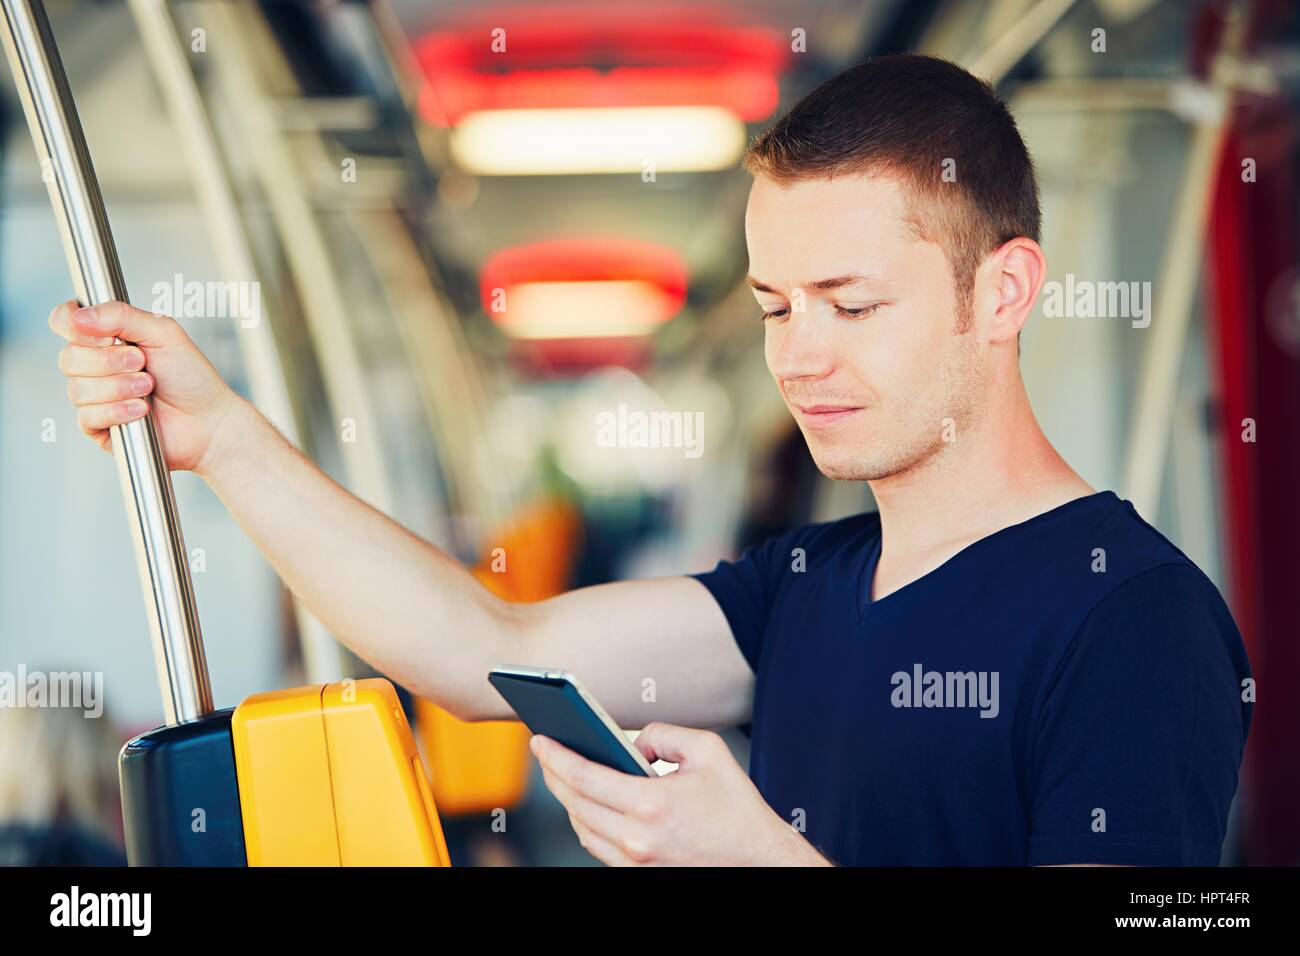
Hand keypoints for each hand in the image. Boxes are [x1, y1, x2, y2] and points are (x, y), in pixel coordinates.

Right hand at [49, 299, 245, 474]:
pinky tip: (141, 411)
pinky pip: (87, 417)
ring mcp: (95, 397)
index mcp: (106, 337)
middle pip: (68, 357)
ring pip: (78, 389)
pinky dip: (118, 411)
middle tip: (142, 363)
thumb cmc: (191, 376)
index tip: (107, 335)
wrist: (209, 420)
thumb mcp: (163, 333)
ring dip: (119, 387)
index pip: (64, 321)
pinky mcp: (99, 426)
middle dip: (110, 361)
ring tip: (149, 388)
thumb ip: (121, 315)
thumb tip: (80, 314)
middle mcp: (96, 365)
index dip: (74, 326)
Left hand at [532, 722, 828, 865]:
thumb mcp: (707, 750)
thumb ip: (662, 734)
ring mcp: (636, 862)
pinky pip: (597, 846)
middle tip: (545, 752)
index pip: (583, 776)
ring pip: (581, 828)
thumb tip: (630, 743)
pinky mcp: (639, 873)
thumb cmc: (737, 806)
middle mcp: (637, 838)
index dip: (555, 756)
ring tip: (563, 773)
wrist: (759, 860)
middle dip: (554, 774)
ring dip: (567, 799)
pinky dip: (586, 821)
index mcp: (651, 803)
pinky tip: (586, 802)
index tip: (540, 740)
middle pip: (574, 803)